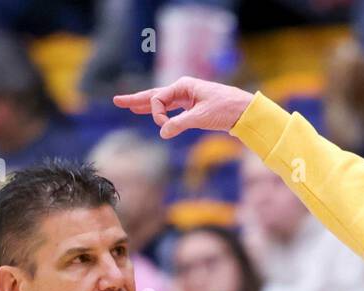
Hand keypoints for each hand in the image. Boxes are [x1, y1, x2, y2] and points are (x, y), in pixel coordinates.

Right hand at [113, 76, 254, 139]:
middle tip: (117, 101)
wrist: (245, 111)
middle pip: (154, 95)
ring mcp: (188, 97)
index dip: (156, 114)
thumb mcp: (201, 117)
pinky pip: (172, 109)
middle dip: (136, 100)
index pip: (158, 99)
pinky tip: (154, 115)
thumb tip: (162, 132)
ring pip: (162, 102)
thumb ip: (179, 124)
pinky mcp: (193, 107)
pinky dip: (162, 112)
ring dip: (146, 106)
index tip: (164, 126)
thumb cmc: (226, 109)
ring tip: (130, 107)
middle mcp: (183, 89)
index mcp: (183, 85)